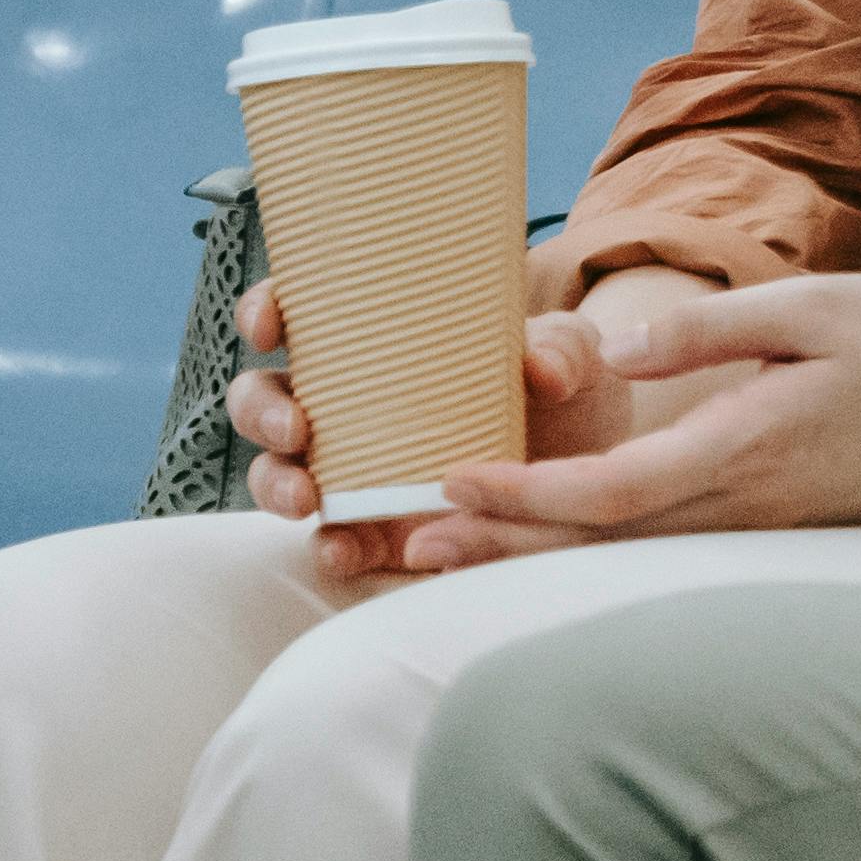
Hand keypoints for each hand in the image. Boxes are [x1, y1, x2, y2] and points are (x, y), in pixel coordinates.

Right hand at [237, 248, 728, 585]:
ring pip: (279, 474)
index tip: (271, 322)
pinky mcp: (379, 532)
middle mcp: (349, 407)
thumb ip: (561, 349)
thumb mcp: (573, 352)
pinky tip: (346, 547)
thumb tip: (542, 371)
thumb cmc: (571, 389)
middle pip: (264, 400)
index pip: (299, 318)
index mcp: (375, 344)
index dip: (266, 313)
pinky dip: (330, 546)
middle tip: (296, 428)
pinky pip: (333, 542)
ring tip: (308, 499)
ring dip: (276, 486)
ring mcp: (355, 472)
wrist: (600, 467)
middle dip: (260, 412)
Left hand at [417, 268, 860, 546]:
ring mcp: (775, 532)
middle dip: (502, 542)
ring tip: (455, 549)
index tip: (449, 478)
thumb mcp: (819, 308)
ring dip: (540, 553)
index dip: (526, 492)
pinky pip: (676, 551)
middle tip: (406, 541)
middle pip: (604, 542)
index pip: (615, 491)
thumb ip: (712, 331)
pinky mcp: (791, 531)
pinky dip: (603, 551)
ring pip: (634, 556)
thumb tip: (616, 350)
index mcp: (754, 450)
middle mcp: (755, 509)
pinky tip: (561, 542)